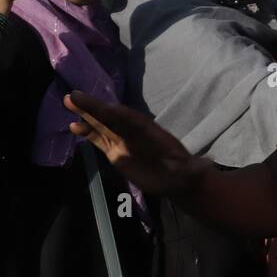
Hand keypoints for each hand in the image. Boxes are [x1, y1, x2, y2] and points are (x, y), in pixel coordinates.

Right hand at [63, 90, 211, 197]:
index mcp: (151, 133)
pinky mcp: (116, 151)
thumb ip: (196, 168)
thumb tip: (209, 164)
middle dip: (94, 107)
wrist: (179, 180)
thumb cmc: (187, 174)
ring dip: (86, 114)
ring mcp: (123, 141)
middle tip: (73, 96)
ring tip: (68, 102)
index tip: (101, 107)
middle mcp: (134, 133)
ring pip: (102, 124)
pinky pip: (99, 139)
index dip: (116, 114)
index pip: (131, 120)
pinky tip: (73, 126)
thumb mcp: (193, 171)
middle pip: (112, 118)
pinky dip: (87, 132)